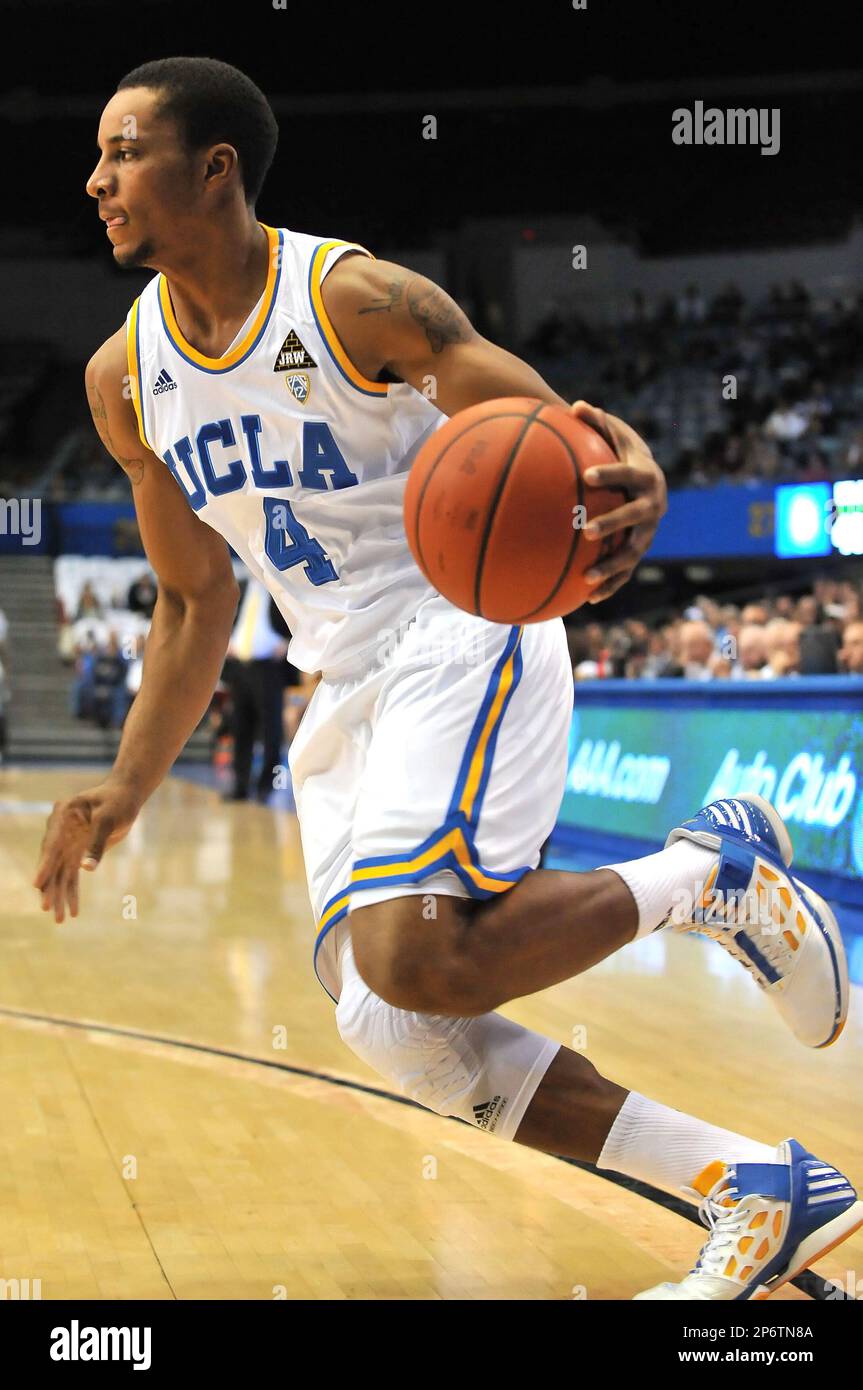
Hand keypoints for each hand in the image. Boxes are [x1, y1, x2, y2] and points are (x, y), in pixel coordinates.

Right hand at [33, 782, 140, 922]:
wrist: (125, 797)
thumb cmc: (117, 803)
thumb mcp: (108, 820)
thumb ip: (97, 844)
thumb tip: (87, 869)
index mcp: (63, 816)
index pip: (52, 845)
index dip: (45, 866)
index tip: (37, 884)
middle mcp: (60, 831)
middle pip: (52, 863)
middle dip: (50, 887)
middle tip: (47, 908)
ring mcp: (67, 843)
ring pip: (60, 873)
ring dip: (60, 896)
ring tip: (60, 919)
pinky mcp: (77, 852)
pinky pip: (72, 876)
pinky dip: (72, 893)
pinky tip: (73, 911)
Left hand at [570, 400, 667, 602]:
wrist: (649, 479)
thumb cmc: (623, 452)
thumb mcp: (613, 435)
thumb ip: (596, 423)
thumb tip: (575, 405)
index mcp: (646, 476)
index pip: (627, 474)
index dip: (609, 475)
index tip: (586, 477)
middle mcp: (653, 505)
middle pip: (634, 517)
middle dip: (611, 525)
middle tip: (584, 531)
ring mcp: (649, 530)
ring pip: (633, 551)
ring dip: (612, 566)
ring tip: (586, 579)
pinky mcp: (641, 548)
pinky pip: (627, 570)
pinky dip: (611, 585)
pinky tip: (588, 599)